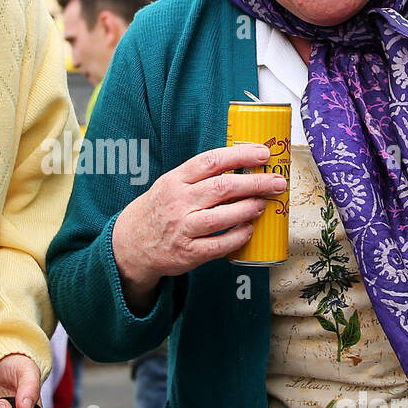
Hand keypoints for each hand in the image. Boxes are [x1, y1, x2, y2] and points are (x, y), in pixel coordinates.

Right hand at [111, 142, 287, 309]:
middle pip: (221, 188)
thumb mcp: (170, 184)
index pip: (211, 161)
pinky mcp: (188, 253)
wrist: (130, 244)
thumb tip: (243, 165)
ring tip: (263, 204)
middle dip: (254, 183)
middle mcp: (178, 202)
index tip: (263, 153)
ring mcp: (182, 229)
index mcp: (175, 180)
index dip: (240, 155)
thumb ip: (200, 176)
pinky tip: (249, 229)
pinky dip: (237, 237)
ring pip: (221, 217)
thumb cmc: (159, 210)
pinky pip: (218, 245)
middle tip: (276, 182)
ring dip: (247, 209)